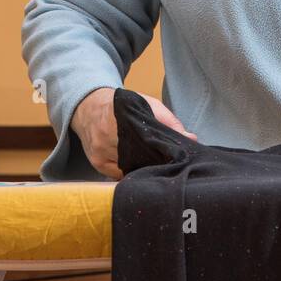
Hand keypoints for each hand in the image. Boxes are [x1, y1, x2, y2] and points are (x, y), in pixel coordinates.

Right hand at [69, 87, 197, 178]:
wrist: (90, 107)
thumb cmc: (124, 106)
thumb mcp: (148, 105)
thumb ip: (169, 122)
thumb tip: (191, 138)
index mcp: (124, 121)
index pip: (147, 145)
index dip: (161, 155)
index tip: (173, 160)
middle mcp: (108, 137)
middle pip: (137, 161)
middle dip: (153, 164)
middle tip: (166, 166)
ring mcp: (100, 152)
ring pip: (127, 171)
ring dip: (140, 170)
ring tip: (151, 167)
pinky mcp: (96, 163)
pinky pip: (117, 175)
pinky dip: (128, 172)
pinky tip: (135, 167)